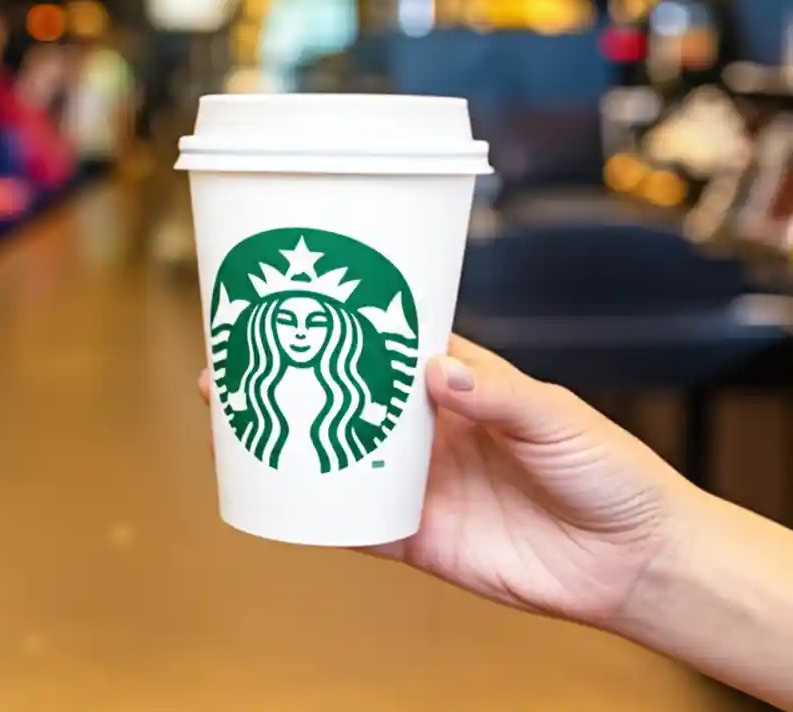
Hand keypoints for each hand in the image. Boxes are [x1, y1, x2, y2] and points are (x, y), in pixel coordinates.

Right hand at [199, 337, 695, 628]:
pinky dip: (315, 516)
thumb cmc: (609, 472)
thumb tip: (437, 370)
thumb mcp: (558, 418)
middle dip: (290, 379)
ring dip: (285, 443)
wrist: (633, 561)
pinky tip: (273, 499)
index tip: (292, 302)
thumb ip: (501, 395)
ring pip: (335, 458)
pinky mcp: (418, 538)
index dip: (338, 324)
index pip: (387, 345)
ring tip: (230, 425)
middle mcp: (430, 431)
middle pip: (343, 398)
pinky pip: (355, 525)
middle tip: (229, 365)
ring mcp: (419, 484)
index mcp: (462, 386)